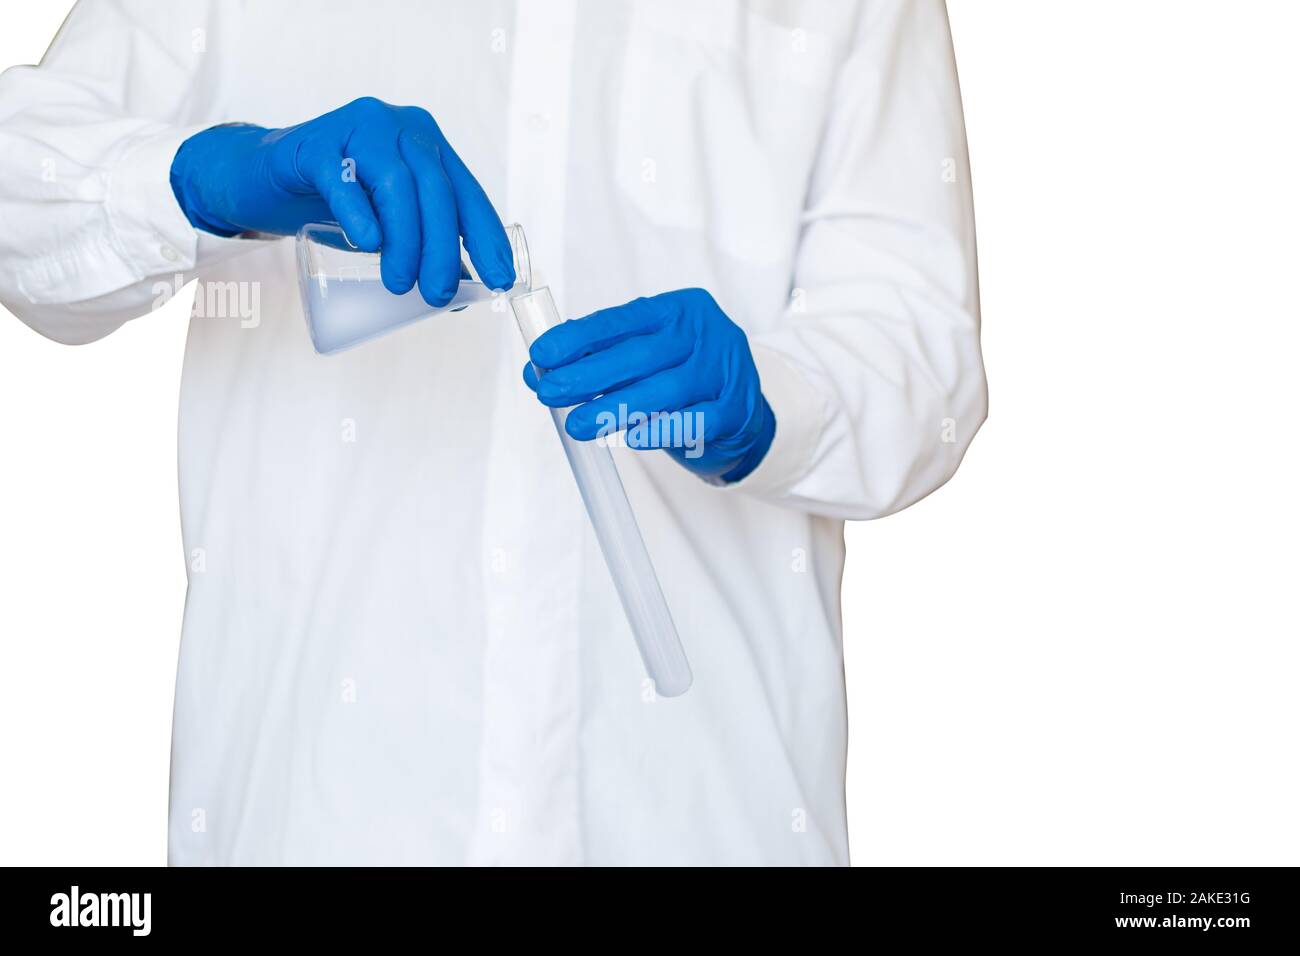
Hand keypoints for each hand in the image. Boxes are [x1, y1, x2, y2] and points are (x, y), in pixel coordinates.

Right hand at [169, 97, 513, 305]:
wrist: (260, 180)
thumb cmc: (334, 203)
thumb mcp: (388, 227)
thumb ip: (424, 247)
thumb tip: (464, 292)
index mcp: (427, 147)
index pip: (468, 194)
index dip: (487, 238)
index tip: (501, 280)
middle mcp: (400, 129)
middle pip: (436, 191)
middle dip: (443, 248)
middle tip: (437, 294)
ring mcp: (358, 129)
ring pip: (397, 184)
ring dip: (406, 240)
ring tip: (401, 283)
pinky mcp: (314, 144)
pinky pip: (343, 178)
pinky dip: (360, 213)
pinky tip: (368, 243)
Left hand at [523, 288, 775, 482]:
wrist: (741, 409)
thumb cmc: (682, 375)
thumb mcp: (644, 356)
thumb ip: (596, 357)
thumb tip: (536, 371)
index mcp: (678, 309)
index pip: (623, 320)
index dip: (580, 337)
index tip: (542, 354)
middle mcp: (705, 333)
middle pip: (640, 355)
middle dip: (588, 375)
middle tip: (549, 392)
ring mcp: (725, 371)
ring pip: (664, 390)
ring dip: (615, 408)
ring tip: (578, 424)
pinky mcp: (734, 410)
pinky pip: (693, 422)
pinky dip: (659, 430)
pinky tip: (630, 438)